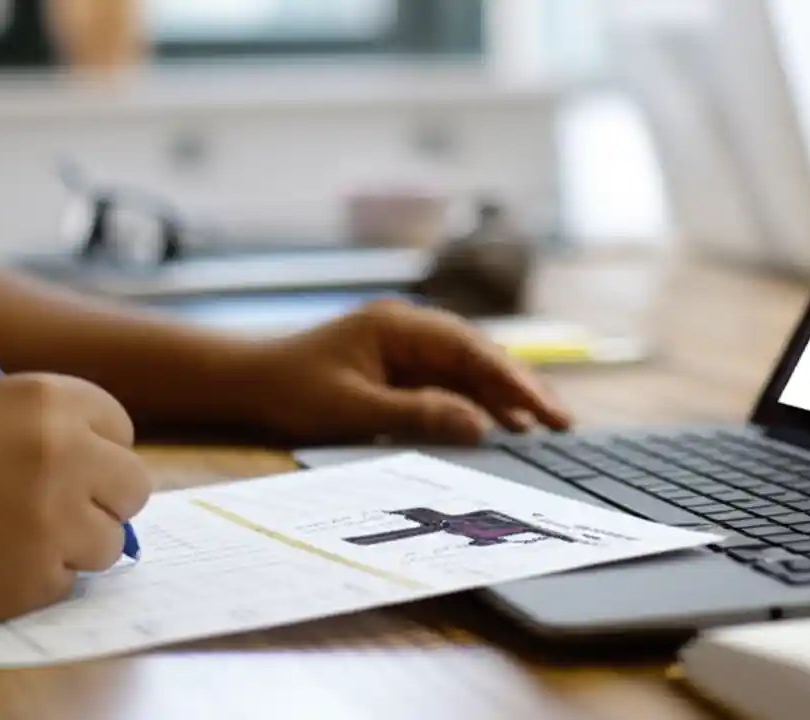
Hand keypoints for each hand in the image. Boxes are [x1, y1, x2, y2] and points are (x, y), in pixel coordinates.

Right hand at [0, 374, 150, 630]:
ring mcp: (56, 521)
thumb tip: (100, 463)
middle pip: (133, 485)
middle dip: (102, 499)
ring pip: (110, 542)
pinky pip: (67, 582)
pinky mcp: (35, 580)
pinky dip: (36, 580)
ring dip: (74, 545)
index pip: (119, 427)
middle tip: (56, 508)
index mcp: (47, 399)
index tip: (72, 462)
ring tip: (9, 537)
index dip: (95, 448)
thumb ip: (42, 430)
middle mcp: (66, 454)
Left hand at [245, 300, 571, 443]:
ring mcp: (407, 349)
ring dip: (505, 397)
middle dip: (521, 387)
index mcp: (399, 326)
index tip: (543, 410)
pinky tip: (503, 427)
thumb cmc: (291, 391)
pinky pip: (450, 385)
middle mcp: (410, 330)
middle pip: (479, 356)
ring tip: (545, 427)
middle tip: (562, 422)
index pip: (470, 350)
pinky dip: (478, 404)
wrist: (248, 383)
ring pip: (470, 371)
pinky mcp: (402, 370)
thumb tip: (480, 427)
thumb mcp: (353, 410)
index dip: (512, 380)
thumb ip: (417, 416)